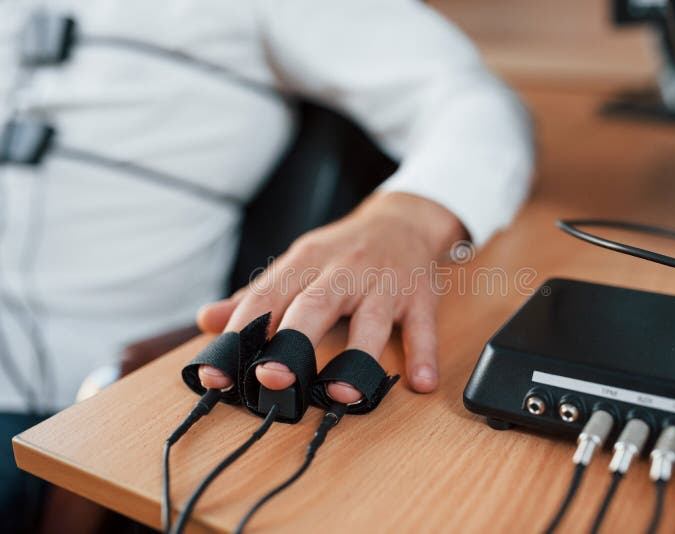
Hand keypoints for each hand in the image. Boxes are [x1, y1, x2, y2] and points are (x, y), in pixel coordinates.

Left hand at [196, 192, 464, 402]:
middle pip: (315, 304)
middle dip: (293, 341)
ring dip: (358, 356)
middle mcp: (343, 270)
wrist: (402, 221)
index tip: (217, 374)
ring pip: (371, 319)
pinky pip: (422, 327)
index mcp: (305, 262)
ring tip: (344, 393)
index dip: (239, 334)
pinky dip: (423, 354)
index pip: (266, 297)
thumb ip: (256, 297)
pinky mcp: (419, 296)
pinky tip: (420, 382)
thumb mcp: (298, 265)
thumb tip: (209, 321)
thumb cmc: (342, 251)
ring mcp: (384, 284)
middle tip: (272, 379)